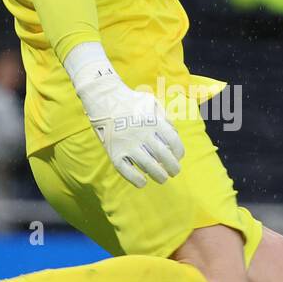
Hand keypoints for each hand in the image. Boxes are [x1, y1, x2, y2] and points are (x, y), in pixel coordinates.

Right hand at [72, 60, 184, 187]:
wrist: (103, 99)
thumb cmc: (130, 101)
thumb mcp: (151, 103)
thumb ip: (164, 117)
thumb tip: (174, 135)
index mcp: (153, 121)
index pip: (173, 141)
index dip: (179, 152)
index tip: (178, 157)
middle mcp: (142, 133)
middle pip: (163, 156)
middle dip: (173, 168)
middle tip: (174, 172)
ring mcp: (127, 144)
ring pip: (148, 166)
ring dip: (158, 176)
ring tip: (162, 178)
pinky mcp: (114, 152)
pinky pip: (127, 171)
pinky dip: (136, 180)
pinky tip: (143, 182)